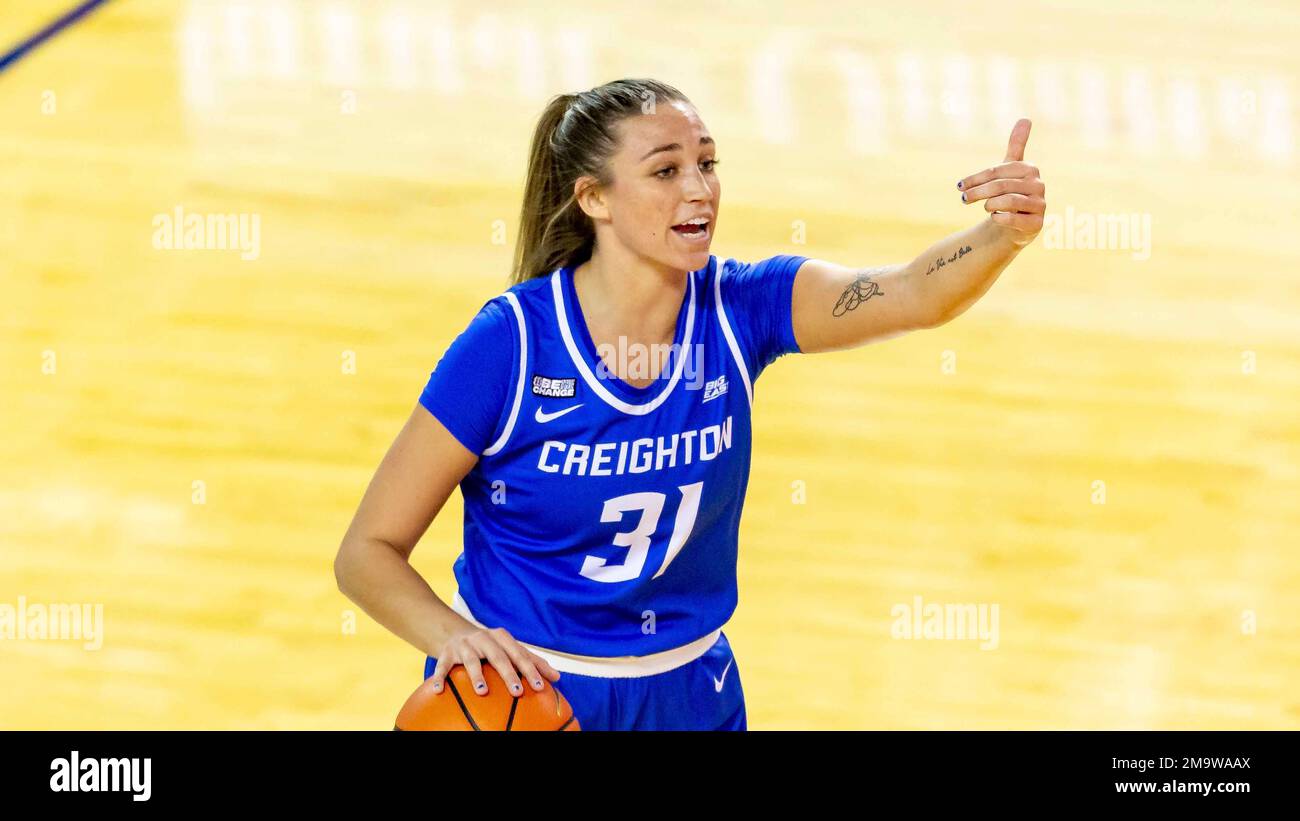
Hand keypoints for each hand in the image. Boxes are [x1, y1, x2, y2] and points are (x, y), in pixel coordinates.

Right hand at [429, 625, 561, 696]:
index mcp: (503, 638)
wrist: (454, 632)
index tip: (540, 687)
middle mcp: (484, 639)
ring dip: (477, 675)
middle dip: (509, 674)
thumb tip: (558, 678)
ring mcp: (465, 646)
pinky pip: (442, 666)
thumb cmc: (490, 646)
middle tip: (518, 692)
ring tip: (483, 691)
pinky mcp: (446, 653)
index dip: (531, 670)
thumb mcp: (509, 649)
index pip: (520, 654)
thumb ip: (532, 662)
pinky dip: (439, 677)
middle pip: (499, 657)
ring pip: (471, 661)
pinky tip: (438, 691)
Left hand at [958, 118, 1044, 245]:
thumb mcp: (1010, 170)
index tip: (959, 186)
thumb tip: (1026, 118)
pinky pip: (1014, 219)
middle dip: (978, 192)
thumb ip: (1016, 145)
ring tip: (984, 207)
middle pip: (1001, 185)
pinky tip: (994, 217)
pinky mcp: (1037, 223)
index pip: (998, 171)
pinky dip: (999, 218)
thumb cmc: (1010, 193)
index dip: (976, 178)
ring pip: (1009, 201)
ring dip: (990, 205)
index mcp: (1029, 169)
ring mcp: (1040, 204)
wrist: (1017, 223)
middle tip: (963, 199)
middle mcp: (1038, 185)